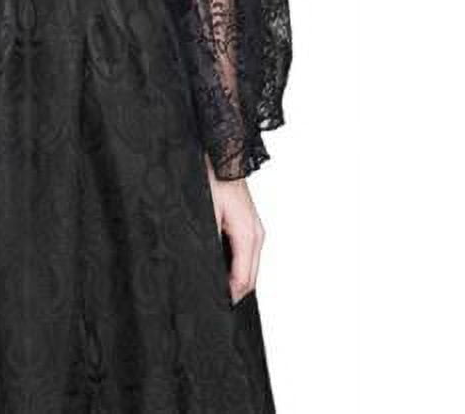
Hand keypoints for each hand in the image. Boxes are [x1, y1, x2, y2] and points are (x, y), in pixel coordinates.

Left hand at [206, 157, 264, 304]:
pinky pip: (245, 253)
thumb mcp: (207, 215)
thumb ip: (211, 245)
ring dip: (234, 280)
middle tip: (213, 305)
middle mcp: (256, 235)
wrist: (222, 153)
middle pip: (249, 278)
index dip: (229, 298)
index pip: (243, 281)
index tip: (215, 309)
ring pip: (249, 266)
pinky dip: (235, 265)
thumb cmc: (212, 180)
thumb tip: (209, 271)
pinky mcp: (249, 224)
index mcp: (248, 237)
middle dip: (233, 293)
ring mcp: (255, 229)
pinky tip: (219, 266)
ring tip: (214, 289)